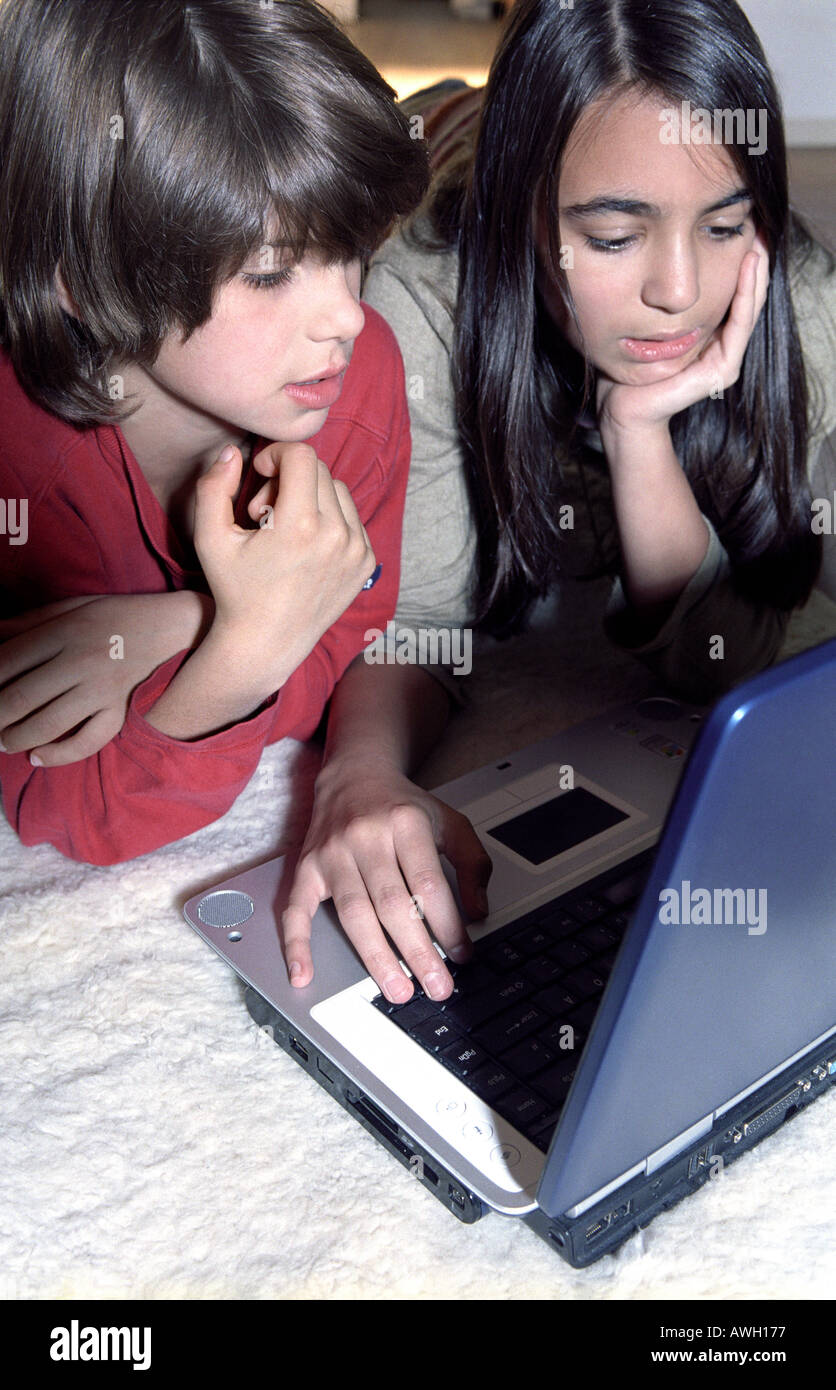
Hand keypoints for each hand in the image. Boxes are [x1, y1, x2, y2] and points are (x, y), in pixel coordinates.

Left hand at [0, 591, 211, 763]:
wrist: (179, 627)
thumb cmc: (120, 616)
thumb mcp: (74, 607)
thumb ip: (31, 622)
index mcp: (65, 631)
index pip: (9, 660)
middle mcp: (80, 661)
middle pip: (21, 696)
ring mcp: (102, 690)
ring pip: (48, 723)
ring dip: (16, 738)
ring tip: (4, 742)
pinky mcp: (121, 711)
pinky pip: (87, 740)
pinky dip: (59, 754)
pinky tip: (38, 756)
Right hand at [193, 442, 375, 686]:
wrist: (267, 642)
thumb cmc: (236, 590)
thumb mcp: (211, 539)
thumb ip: (213, 488)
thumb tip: (232, 453)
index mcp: (300, 525)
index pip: (301, 456)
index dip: (276, 454)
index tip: (260, 474)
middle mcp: (337, 535)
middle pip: (318, 471)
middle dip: (287, 479)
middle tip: (263, 512)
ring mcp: (357, 550)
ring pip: (338, 491)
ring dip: (310, 497)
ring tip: (284, 529)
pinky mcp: (367, 562)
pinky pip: (352, 518)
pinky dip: (329, 519)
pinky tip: (305, 546)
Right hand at [281, 760, 492, 1002]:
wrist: (355, 774)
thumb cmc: (403, 806)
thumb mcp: (449, 822)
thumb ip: (472, 864)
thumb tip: (477, 914)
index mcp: (405, 822)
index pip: (428, 883)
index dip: (448, 924)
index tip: (461, 954)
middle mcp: (366, 836)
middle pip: (393, 903)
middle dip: (417, 951)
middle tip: (436, 986)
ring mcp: (332, 853)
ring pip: (354, 913)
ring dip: (376, 958)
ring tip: (397, 990)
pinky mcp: (307, 867)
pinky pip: (296, 909)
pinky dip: (297, 944)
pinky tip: (304, 974)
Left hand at [597, 235, 770, 437]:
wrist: (622, 407)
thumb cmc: (626, 367)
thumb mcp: (645, 323)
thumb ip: (661, 302)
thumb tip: (657, 263)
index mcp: (708, 337)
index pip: (731, 293)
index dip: (738, 262)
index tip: (742, 227)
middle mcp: (721, 347)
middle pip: (745, 297)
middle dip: (753, 262)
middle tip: (758, 226)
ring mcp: (726, 359)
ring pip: (748, 307)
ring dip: (756, 273)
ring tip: (759, 240)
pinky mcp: (723, 369)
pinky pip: (740, 325)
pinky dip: (746, 294)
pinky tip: (748, 266)